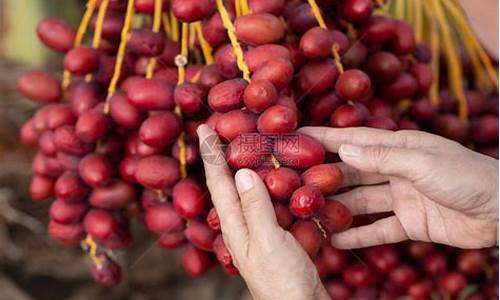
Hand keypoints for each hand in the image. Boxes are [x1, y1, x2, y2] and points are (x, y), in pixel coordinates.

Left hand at [197, 125, 328, 299]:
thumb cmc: (282, 282)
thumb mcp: (268, 241)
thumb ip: (255, 207)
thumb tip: (242, 171)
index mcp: (235, 225)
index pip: (218, 182)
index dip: (211, 154)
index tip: (204, 127)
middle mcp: (243, 225)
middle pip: (231, 184)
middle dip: (226, 156)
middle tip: (226, 128)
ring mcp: (261, 230)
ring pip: (253, 191)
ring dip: (250, 166)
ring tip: (252, 144)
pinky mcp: (278, 235)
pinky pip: (273, 203)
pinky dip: (274, 185)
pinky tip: (281, 176)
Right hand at [300, 127, 498, 248]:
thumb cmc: (466, 176)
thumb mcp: (421, 162)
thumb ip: (381, 158)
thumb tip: (343, 150)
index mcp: (397, 147)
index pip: (352, 141)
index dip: (323, 138)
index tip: (294, 137)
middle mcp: (394, 170)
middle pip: (351, 173)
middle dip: (323, 177)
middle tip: (291, 183)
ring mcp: (400, 197)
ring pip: (360, 201)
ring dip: (336, 207)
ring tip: (307, 214)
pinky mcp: (409, 223)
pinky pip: (378, 229)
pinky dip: (359, 234)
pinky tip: (336, 239)